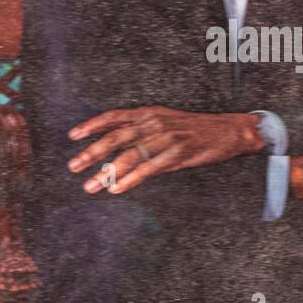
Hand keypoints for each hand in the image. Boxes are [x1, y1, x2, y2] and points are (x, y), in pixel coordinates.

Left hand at [67, 106, 262, 194]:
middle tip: (73, 166)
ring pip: (129, 156)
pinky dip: (130, 180)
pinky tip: (117, 189)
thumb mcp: (167, 121)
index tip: (73, 136)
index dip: (92, 125)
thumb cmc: (197, 129)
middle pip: (116, 137)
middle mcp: (154, 123)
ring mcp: (165, 138)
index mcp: (150, 113)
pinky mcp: (177, 155)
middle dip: (91, 153)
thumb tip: (116, 145)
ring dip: (107, 172)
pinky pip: (148, 169)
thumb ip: (142, 130)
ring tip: (90, 186)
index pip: (114, 117)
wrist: (229, 131)